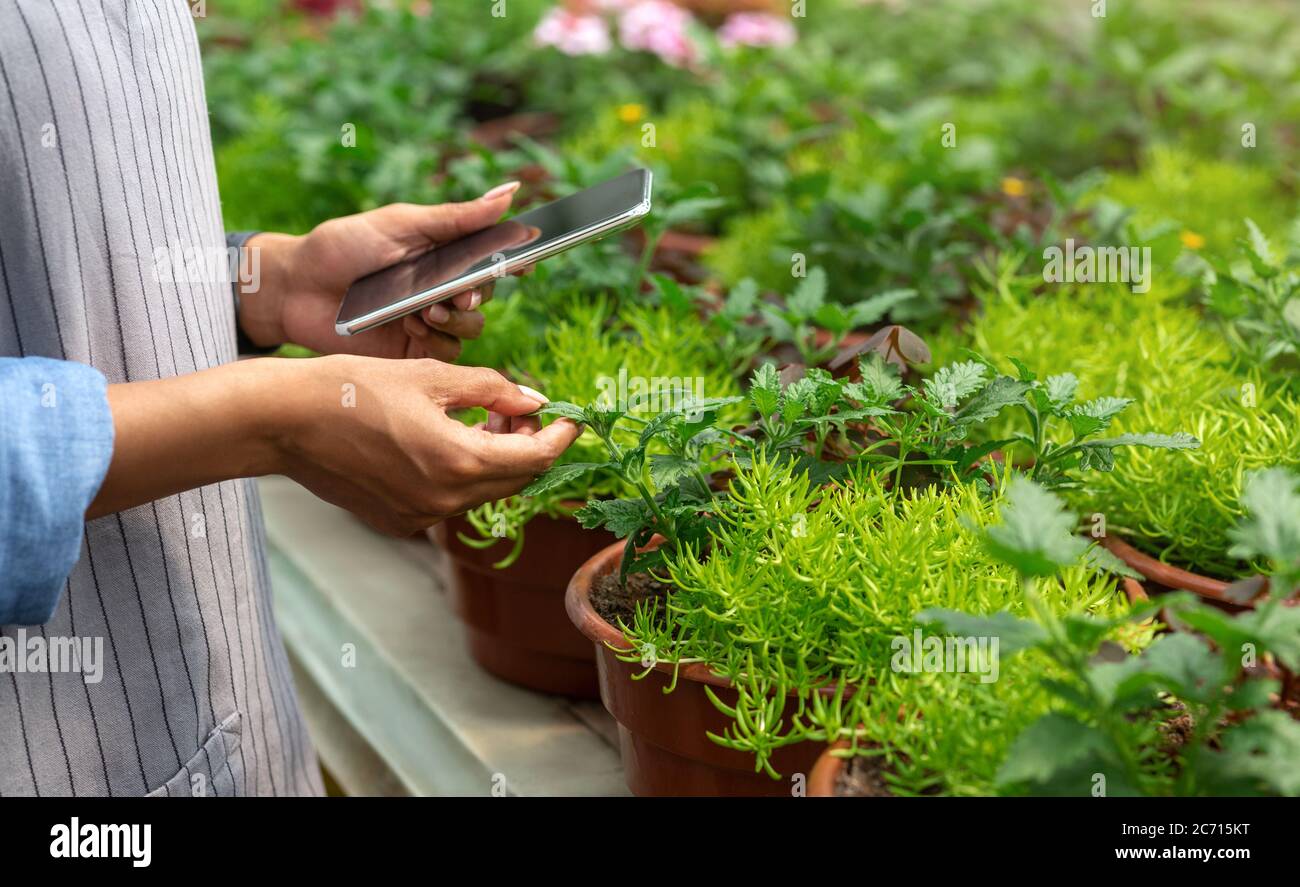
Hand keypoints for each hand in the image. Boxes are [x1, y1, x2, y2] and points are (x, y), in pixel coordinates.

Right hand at [92, 355, 579, 533]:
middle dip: (529, 447)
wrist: (284, 422)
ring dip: (496, 459)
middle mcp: (444, 500)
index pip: (536, 459)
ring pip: (483, 491)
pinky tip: (449, 439)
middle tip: (524, 412)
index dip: (560, 437)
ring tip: (487, 420)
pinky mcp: (399, 520)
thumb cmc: (352, 387)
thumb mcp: (432, 376)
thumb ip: (492, 390)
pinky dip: (463, 473)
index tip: (570, 418)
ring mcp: (420, 516)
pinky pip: (450, 499)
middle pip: (514, 481)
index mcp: (458, 462)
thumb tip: (535, 401)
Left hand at [238, 182, 525, 360]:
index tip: (525, 261)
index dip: (515, 260)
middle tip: (458, 294)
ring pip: (473, 327)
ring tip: (426, 312)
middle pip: (487, 295)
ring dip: (456, 320)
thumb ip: (457, 217)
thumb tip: (510, 191)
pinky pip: (447, 353)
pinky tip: (412, 326)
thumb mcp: (402, 224)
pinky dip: (437, 341)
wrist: (296, 288)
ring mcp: (429, 320)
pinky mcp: (412, 349)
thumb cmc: (343, 246)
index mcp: (444, 252)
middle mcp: (441, 287)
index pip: (493, 257)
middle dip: (477, 295)